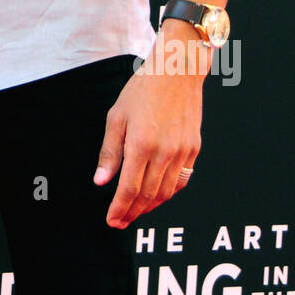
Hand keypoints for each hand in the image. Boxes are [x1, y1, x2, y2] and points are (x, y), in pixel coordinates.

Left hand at [93, 23, 207, 227]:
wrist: (177, 71)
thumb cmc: (143, 89)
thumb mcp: (116, 117)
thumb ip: (110, 152)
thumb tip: (101, 181)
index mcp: (141, 145)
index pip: (128, 189)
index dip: (119, 209)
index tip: (112, 221)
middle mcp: (164, 153)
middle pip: (148, 196)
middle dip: (132, 213)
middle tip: (120, 222)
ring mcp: (182, 153)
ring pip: (166, 193)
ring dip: (150, 207)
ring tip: (136, 211)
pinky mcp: (193, 149)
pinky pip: (181, 180)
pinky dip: (168, 193)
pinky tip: (157, 195)